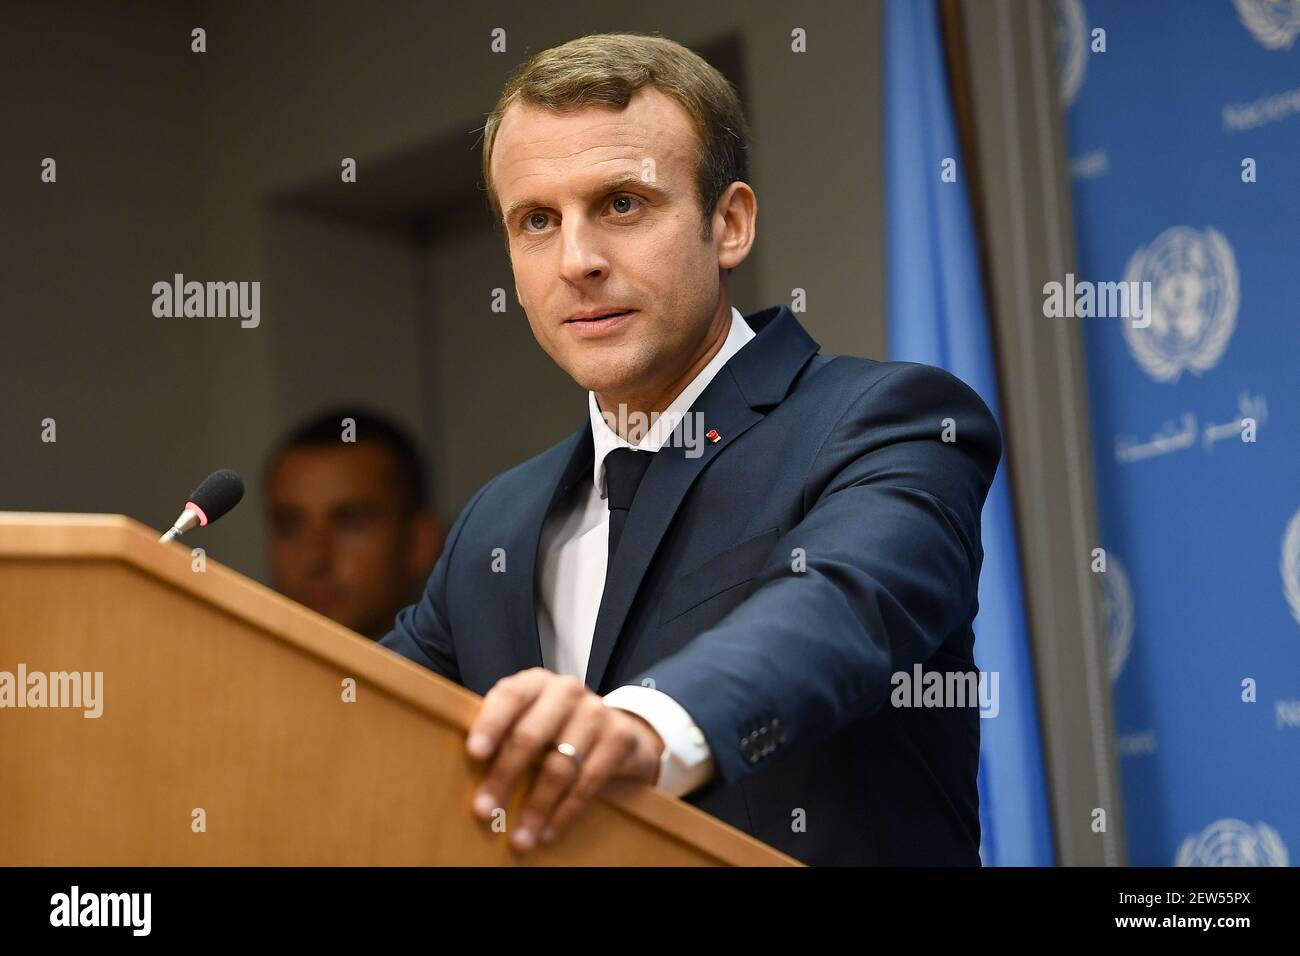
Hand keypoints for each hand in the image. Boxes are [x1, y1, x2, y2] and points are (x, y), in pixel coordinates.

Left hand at [466, 668, 664, 852]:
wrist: (618, 728)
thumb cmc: (556, 727)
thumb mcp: (530, 718)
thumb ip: (503, 732)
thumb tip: (462, 770)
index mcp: (536, 682)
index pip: (510, 696)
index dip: (491, 724)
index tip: (474, 753)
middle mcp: (567, 691)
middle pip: (530, 735)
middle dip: (504, 777)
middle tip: (484, 811)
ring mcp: (596, 712)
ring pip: (559, 766)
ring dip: (536, 807)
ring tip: (518, 837)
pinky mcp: (618, 738)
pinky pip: (587, 782)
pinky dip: (565, 813)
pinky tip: (548, 832)